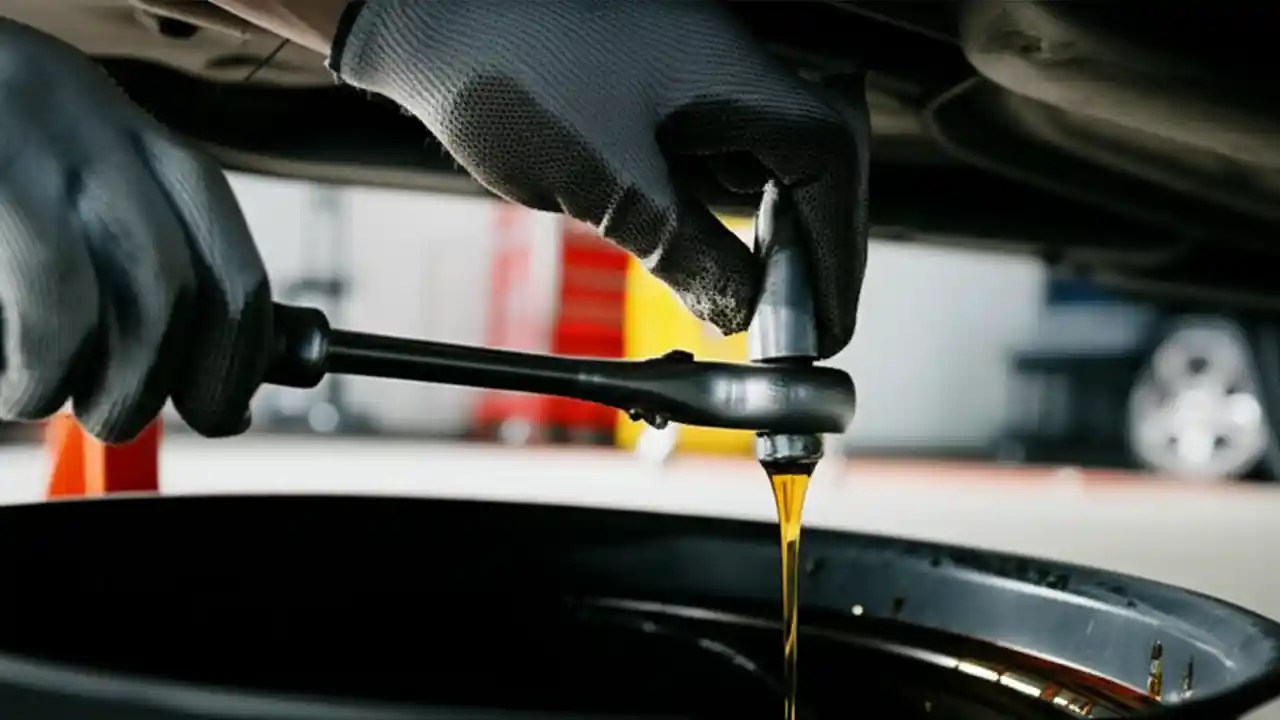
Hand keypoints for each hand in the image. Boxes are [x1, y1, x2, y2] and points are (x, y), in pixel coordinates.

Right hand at [0, 19, 271, 442]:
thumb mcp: (67, 170)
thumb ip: (130, 252)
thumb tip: (196, 372)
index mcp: (130, 135)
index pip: (230, 259)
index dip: (236, 356)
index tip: (222, 411)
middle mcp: (85, 130)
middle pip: (168, 286)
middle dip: (152, 379)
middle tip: (115, 415)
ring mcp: (11, 147)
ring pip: (79, 302)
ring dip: (67, 380)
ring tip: (35, 392)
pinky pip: (21, 300)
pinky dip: (19, 361)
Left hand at [330, 0, 867, 357]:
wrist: (422, 17)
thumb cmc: (504, 66)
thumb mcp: (610, 184)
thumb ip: (687, 250)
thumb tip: (738, 305)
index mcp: (733, 74)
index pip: (829, 161)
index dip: (839, 249)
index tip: (829, 319)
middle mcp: (722, 71)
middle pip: (810, 162)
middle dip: (812, 249)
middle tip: (799, 323)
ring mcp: (685, 82)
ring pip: (760, 165)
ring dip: (767, 235)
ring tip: (759, 305)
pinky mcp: (647, 99)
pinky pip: (709, 160)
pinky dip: (717, 214)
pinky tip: (702, 256)